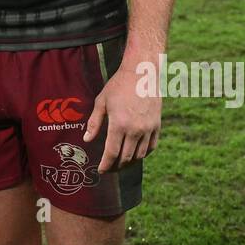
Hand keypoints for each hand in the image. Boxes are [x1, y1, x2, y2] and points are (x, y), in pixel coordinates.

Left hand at [82, 58, 160, 173]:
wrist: (142, 73)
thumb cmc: (118, 85)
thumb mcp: (101, 102)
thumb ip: (94, 123)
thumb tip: (87, 140)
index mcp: (119, 124)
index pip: (112, 153)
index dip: (106, 165)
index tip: (101, 170)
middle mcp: (135, 130)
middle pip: (126, 158)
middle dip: (116, 167)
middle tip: (109, 168)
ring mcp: (148, 129)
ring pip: (139, 155)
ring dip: (129, 163)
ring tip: (121, 163)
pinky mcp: (157, 126)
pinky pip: (151, 147)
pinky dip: (143, 154)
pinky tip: (135, 154)